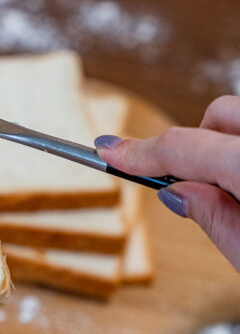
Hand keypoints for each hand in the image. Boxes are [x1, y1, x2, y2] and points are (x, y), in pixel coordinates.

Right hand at [94, 95, 239, 270]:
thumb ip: (214, 218)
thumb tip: (176, 192)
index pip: (181, 148)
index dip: (137, 152)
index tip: (107, 152)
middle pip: (218, 115)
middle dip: (199, 145)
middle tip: (200, 189)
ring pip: (239, 118)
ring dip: (225, 147)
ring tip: (236, 192)